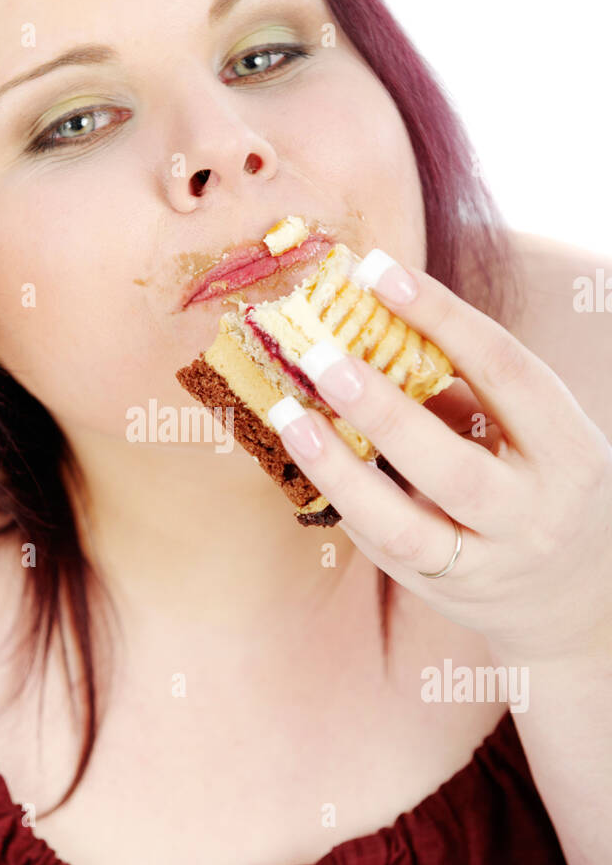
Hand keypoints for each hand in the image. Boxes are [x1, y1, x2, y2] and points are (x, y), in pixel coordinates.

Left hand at [268, 252, 611, 664]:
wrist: (576, 591)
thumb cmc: (541, 479)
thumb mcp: (532, 430)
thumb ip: (465, 387)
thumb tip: (372, 324)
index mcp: (566, 448)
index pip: (504, 370)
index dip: (440, 315)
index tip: (377, 270)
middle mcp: (534, 512)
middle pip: (451, 464)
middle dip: (380, 409)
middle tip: (319, 358)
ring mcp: (489, 563)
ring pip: (403, 526)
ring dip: (337, 469)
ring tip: (289, 416)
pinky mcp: (447, 593)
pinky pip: (386, 550)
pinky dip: (346, 502)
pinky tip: (310, 461)